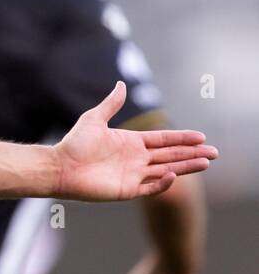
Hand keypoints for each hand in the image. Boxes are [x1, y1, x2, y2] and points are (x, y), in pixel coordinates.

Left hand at [55, 82, 216, 200]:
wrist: (60, 167)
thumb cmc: (74, 144)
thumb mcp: (94, 119)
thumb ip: (111, 104)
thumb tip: (121, 84)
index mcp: (131, 142)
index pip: (163, 140)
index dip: (182, 138)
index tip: (201, 137)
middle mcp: (136, 158)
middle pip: (171, 155)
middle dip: (192, 153)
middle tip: (214, 153)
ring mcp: (133, 175)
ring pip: (167, 170)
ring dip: (186, 167)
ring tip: (206, 163)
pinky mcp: (127, 190)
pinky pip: (151, 187)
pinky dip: (163, 183)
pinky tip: (173, 174)